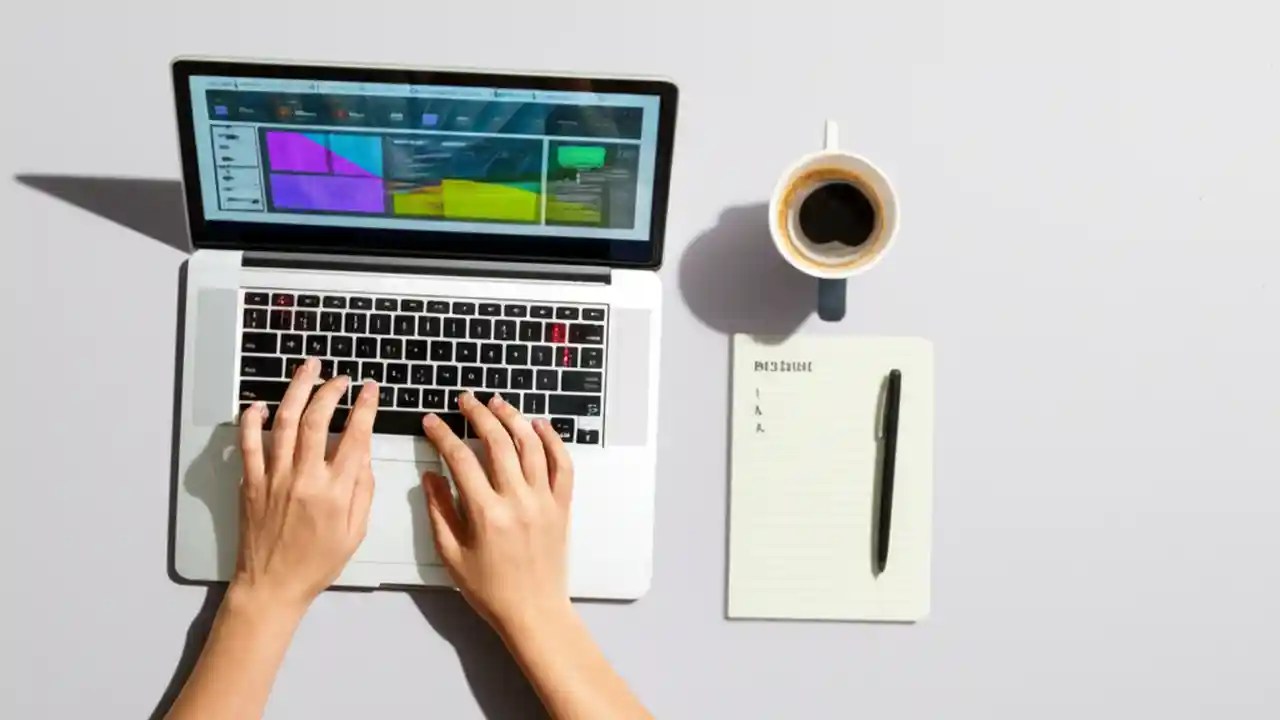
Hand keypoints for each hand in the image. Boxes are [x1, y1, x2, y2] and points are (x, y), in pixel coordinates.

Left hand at [234, 358, 377, 613]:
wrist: (271, 586)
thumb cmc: (317, 564)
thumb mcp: (355, 532)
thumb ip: (362, 490)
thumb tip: (362, 453)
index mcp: (335, 492)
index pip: (355, 437)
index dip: (365, 408)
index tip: (370, 390)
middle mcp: (304, 479)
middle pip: (316, 420)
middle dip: (330, 391)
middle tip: (339, 378)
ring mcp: (274, 478)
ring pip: (283, 423)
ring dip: (296, 391)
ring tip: (306, 369)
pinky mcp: (250, 483)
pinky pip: (248, 444)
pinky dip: (251, 421)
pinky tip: (259, 404)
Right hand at [420, 391, 574, 631]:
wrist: (534, 611)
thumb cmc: (489, 589)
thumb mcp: (451, 555)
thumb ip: (439, 511)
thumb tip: (430, 475)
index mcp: (486, 514)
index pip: (461, 459)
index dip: (443, 435)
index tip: (431, 421)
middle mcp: (518, 500)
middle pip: (498, 442)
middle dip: (478, 414)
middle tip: (465, 400)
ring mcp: (544, 500)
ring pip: (531, 445)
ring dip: (513, 418)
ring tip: (497, 403)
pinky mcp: (562, 505)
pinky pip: (562, 464)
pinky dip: (553, 440)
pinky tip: (539, 425)